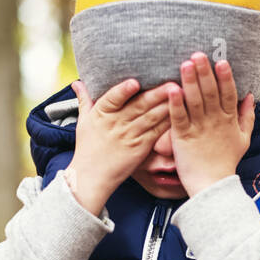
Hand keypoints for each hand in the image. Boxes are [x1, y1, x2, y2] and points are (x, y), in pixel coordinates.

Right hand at [67, 78, 172, 213]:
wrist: (91, 177)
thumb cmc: (87, 148)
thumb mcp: (83, 122)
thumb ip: (84, 100)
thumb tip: (78, 82)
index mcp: (101, 114)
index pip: (111, 99)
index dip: (123, 91)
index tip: (134, 83)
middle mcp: (116, 125)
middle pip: (138, 107)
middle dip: (156, 94)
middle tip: (171, 82)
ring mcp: (129, 137)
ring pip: (150, 118)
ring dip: (166, 105)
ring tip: (181, 93)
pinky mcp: (140, 148)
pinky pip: (156, 133)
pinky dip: (167, 123)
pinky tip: (179, 113)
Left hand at [166, 52, 255, 196]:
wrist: (212, 186)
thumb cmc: (226, 162)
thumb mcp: (244, 139)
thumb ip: (247, 116)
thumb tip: (250, 96)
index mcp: (229, 120)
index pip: (229, 94)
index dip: (225, 77)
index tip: (222, 61)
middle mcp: (214, 121)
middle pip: (210, 92)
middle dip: (205, 72)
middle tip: (198, 54)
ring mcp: (198, 129)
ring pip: (194, 101)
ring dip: (190, 81)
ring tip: (186, 64)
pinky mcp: (182, 137)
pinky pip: (178, 117)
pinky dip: (176, 103)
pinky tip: (172, 89)